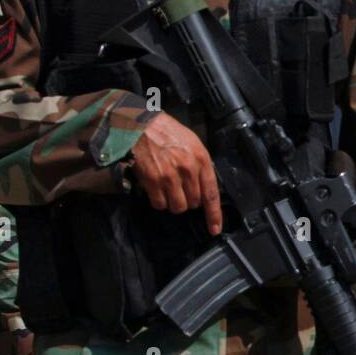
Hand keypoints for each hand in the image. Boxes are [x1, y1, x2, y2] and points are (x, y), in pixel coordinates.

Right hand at [131, 113, 222, 234]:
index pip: (211, 193)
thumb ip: (201, 165)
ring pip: (177, 207)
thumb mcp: (193, 143)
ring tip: (168, 188)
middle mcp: (187, 169)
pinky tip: (156, 188)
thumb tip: (205, 187)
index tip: (214, 229)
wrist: (141, 125)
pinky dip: (159, 201)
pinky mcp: (152, 181)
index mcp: (201, 159)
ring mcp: (169, 176)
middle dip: (188, 199)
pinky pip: (160, 204)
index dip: (213, 214)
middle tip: (180, 186)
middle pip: (194, 203)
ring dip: (173, 202)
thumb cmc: (167, 133)